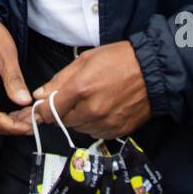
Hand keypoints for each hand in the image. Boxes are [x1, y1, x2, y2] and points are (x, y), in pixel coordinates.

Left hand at [18, 41, 150, 139]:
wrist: (152, 70)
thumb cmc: (119, 59)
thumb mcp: (85, 60)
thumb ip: (59, 79)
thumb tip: (40, 94)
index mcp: (81, 89)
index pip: (49, 111)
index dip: (43, 110)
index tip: (42, 107)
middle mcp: (92, 110)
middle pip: (62, 121)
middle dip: (62, 111)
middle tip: (72, 98)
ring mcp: (106, 123)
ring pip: (78, 128)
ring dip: (78, 118)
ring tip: (91, 101)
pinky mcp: (117, 131)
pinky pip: (95, 133)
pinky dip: (93, 124)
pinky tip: (102, 109)